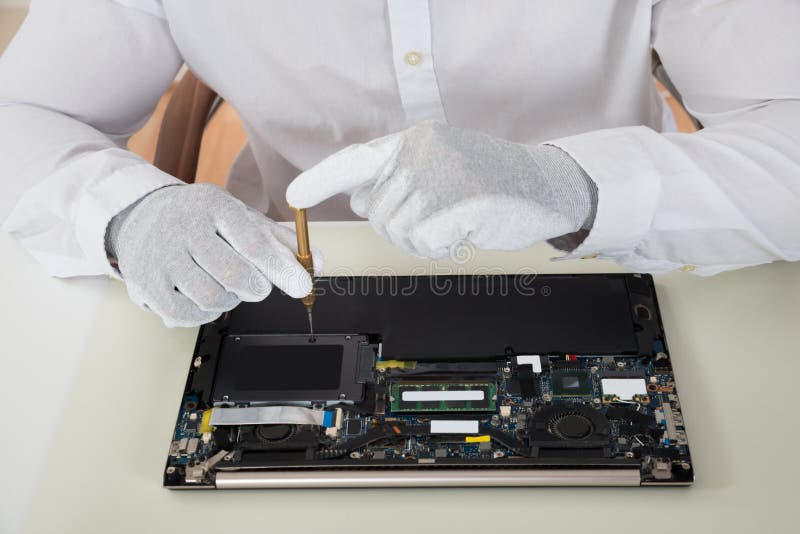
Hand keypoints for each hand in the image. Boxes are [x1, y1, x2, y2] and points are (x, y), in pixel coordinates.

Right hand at [106, 183, 320, 326]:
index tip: (302, 286)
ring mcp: (161, 254)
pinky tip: (204, 296)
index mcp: (214, 205)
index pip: (253, 242)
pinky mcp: (145, 282)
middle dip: (256, 288)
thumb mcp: (242, 219)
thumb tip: (316, 264)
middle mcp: (184, 226)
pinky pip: (187, 313)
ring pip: (213, 298)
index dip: (282, 269)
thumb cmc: (203, 221)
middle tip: (257, 285)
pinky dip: (205, 312)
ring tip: (225, 285)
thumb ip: (281, 242)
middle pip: (235, 275)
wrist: (141, 217)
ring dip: (230, 300)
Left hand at [287, 121, 596, 257]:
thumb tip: (358, 199)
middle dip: (401, 226)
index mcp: (413, 141)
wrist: (545, 186)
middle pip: (377, 211)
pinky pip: (425, 244)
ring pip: (399, 231)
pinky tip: (466, 229)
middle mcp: (421, 152)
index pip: (355, 159)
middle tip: (440, 216)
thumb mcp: (440, 166)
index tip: (294, 196)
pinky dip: (443, 247)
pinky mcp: (459, 202)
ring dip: (425, 239)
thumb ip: (398, 178)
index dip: (322, 179)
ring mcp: (440, 175)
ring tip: (456, 220)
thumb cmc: (491, 181)